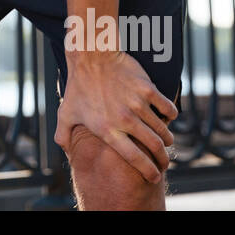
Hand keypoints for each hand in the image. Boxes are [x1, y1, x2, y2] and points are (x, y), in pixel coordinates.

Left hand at [53, 51, 176, 182]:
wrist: (91, 57)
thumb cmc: (77, 86)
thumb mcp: (65, 113)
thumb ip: (64, 136)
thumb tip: (67, 154)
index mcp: (107, 130)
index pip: (134, 158)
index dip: (148, 171)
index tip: (155, 177)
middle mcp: (124, 120)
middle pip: (154, 146)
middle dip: (163, 159)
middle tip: (164, 162)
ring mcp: (137, 104)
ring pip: (162, 129)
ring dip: (167, 138)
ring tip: (166, 141)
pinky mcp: (147, 89)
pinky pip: (167, 108)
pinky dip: (171, 115)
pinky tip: (168, 117)